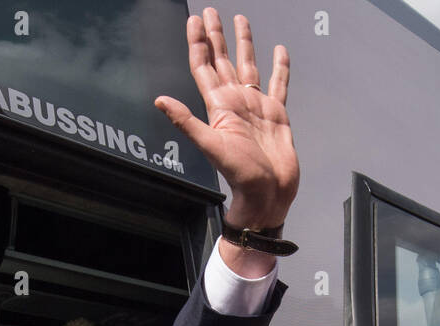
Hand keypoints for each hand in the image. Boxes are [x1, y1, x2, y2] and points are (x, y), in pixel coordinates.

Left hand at [156, 9, 298, 230]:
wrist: (268, 194)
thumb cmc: (241, 176)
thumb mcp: (211, 146)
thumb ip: (186, 122)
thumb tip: (160, 101)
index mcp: (219, 106)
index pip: (204, 67)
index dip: (198, 43)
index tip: (194, 20)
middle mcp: (235, 102)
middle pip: (223, 60)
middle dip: (216, 36)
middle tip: (210, 12)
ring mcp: (256, 106)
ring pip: (248, 66)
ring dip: (244, 44)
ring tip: (240, 21)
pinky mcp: (276, 114)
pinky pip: (278, 84)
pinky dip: (280, 67)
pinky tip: (279, 51)